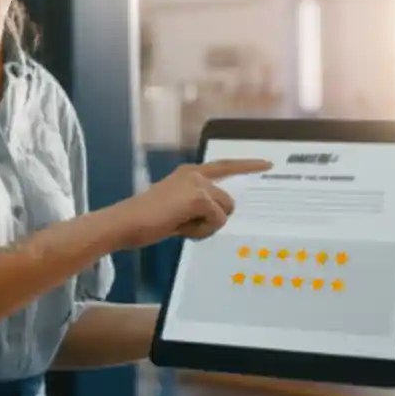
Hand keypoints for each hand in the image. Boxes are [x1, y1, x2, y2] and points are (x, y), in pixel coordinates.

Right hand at [106, 160, 272, 250]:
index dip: (247, 165)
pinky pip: (217, 221)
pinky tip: (180, 229)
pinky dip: (202, 231)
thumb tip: (217, 217)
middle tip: (186, 227)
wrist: (127, 222)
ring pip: (224, 212)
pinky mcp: (199, 197)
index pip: (224, 166)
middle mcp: (195, 173)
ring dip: (207, 227)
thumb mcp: (176, 210)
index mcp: (189, 173)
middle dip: (214, 220)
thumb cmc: (146, 220)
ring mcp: (198, 184)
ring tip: (180, 227)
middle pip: (228, 201)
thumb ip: (196, 207)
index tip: (268, 164)